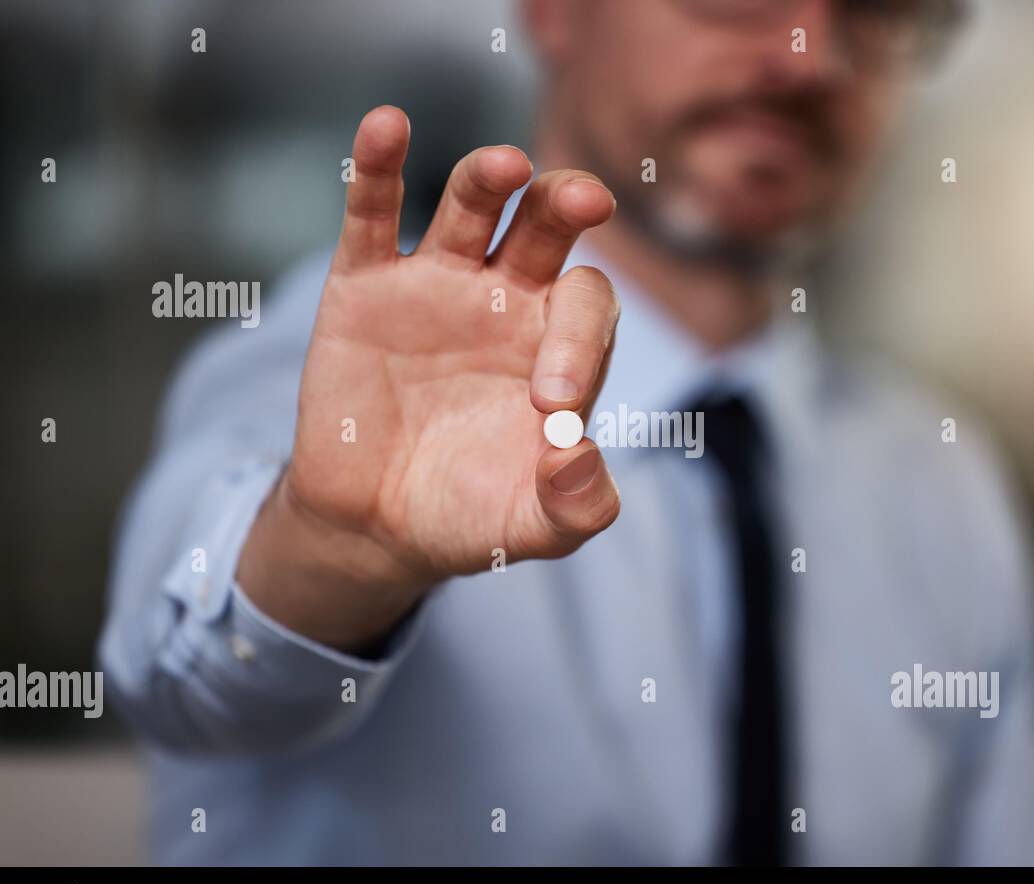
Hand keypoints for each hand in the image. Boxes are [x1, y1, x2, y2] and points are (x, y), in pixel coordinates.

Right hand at [237, 106, 620, 648]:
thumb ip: (575, 506)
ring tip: (505, 167)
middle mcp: (506, 299)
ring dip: (488, 178)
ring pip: (471, 207)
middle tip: (586, 199)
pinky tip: (387, 126)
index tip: (550, 406)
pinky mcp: (367, 286)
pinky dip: (378, 169)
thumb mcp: (532, 528)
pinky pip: (375, 215)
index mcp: (558, 345)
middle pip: (547, 227)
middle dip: (567, 205)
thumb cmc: (468, 515)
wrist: (377, 526)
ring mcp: (438, 285)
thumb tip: (583, 459)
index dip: (579, 343)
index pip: (584, 309)